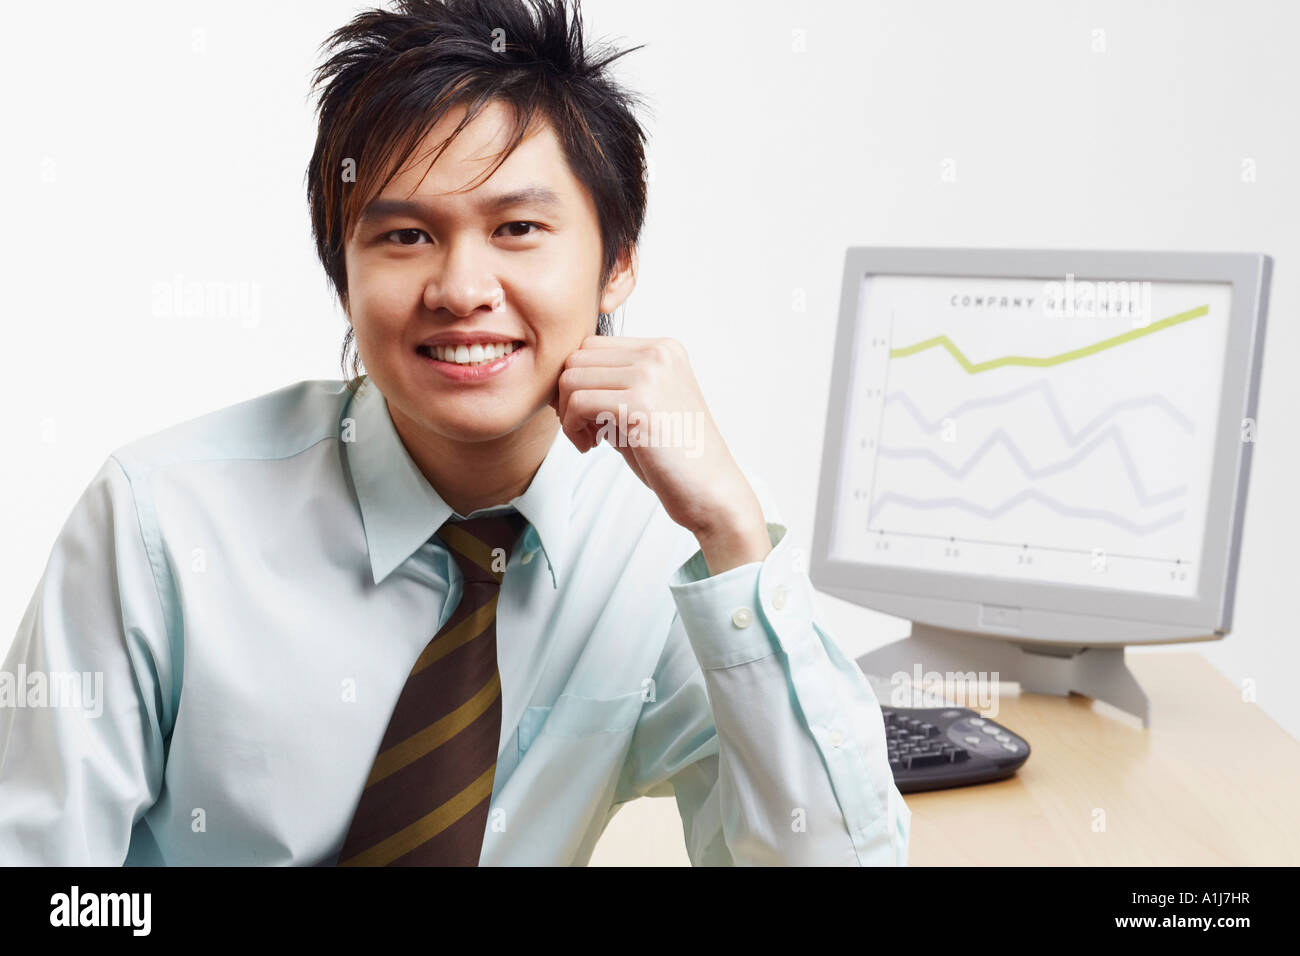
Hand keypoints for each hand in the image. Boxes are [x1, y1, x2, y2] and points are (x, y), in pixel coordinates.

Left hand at [548, 335, 771, 571]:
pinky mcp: (640, 403)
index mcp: (663, 349)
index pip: (592, 346)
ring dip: (567, 413)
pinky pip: (579, 403)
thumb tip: (560, 382)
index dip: (577, 380)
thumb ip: (610, 387)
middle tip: (580, 429)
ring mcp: (650, 375)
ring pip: (572, 378)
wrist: (711, 491)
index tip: (584, 415)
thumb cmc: (675, 456)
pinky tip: (589, 447)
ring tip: (587, 440)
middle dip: (566, 395)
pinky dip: (573, 428)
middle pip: (578, 357)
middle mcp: (659, 354)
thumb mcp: (642, 408)